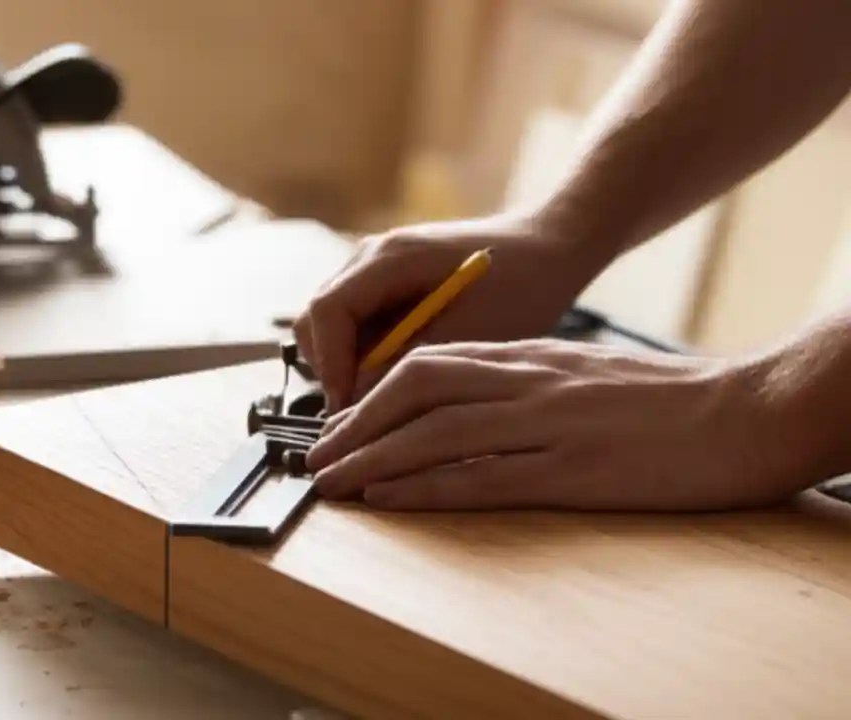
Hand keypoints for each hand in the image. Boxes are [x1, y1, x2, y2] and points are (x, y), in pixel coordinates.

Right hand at [291, 212, 604, 412]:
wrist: (550, 246)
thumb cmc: (523, 282)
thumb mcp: (471, 332)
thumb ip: (411, 364)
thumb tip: (361, 404)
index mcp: (390, 257)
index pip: (326, 311)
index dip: (330, 365)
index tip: (346, 408)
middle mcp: (371, 255)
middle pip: (317, 319)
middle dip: (331, 368)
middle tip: (361, 411)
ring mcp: (374, 267)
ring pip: (330, 325)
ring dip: (346, 364)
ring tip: (381, 398)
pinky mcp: (385, 282)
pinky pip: (355, 323)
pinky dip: (363, 354)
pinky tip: (397, 377)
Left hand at [304, 339, 804, 510]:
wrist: (745, 410)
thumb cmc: (670, 398)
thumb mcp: (585, 371)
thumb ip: (529, 380)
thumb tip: (475, 401)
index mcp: (530, 357)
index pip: (431, 362)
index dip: (375, 392)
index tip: (344, 422)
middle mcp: (527, 381)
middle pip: (416, 387)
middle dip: (357, 421)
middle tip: (319, 454)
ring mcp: (547, 423)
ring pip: (435, 431)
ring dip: (372, 457)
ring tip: (331, 481)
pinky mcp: (572, 468)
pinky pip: (480, 475)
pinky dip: (424, 486)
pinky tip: (388, 497)